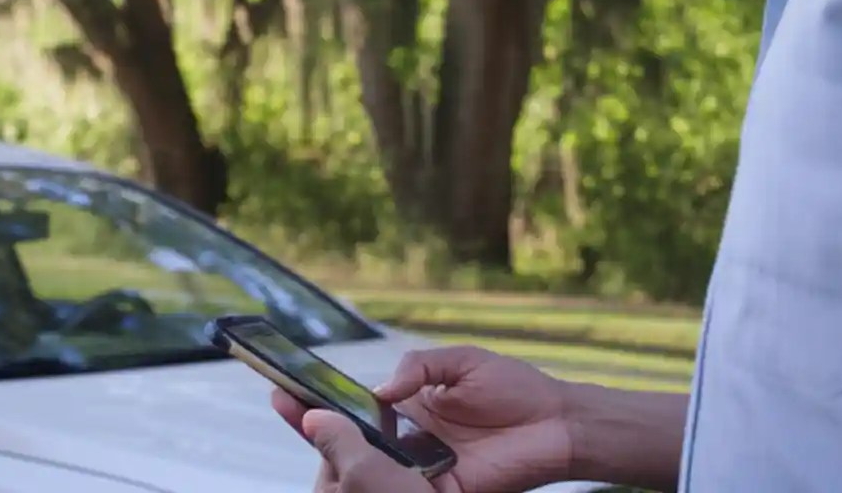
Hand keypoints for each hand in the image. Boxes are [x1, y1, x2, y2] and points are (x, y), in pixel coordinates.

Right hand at [273, 346, 571, 492]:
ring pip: (370, 472)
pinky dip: (382, 483)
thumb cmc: (515, 388)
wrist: (559, 421)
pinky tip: (358, 467)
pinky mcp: (442, 492)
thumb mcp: (460, 362)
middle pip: (352, 443)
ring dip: (343, 460)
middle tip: (296, 415)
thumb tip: (379, 392)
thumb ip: (417, 369)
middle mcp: (409, 441)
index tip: (283, 389)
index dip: (319, 401)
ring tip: (318, 437)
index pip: (354, 407)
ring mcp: (422, 470)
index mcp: (410, 408)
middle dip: (318, 432)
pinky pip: (403, 490)